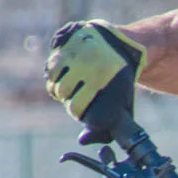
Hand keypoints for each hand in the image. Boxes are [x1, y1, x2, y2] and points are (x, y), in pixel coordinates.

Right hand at [44, 20, 144, 141]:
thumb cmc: (120, 86)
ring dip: (59, 82)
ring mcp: (77, 48)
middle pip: (62, 91)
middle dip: (68, 96)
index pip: (75, 109)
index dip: (77, 111)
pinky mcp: (69, 36)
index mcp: (101, 83)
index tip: (83, 106)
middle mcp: (88, 64)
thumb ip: (103, 129)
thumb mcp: (120, 109)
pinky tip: (66, 70)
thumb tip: (82, 141)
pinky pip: (51, 60)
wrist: (127, 48)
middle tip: (76, 93)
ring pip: (53, 74)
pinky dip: (55, 68)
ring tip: (71, 82)